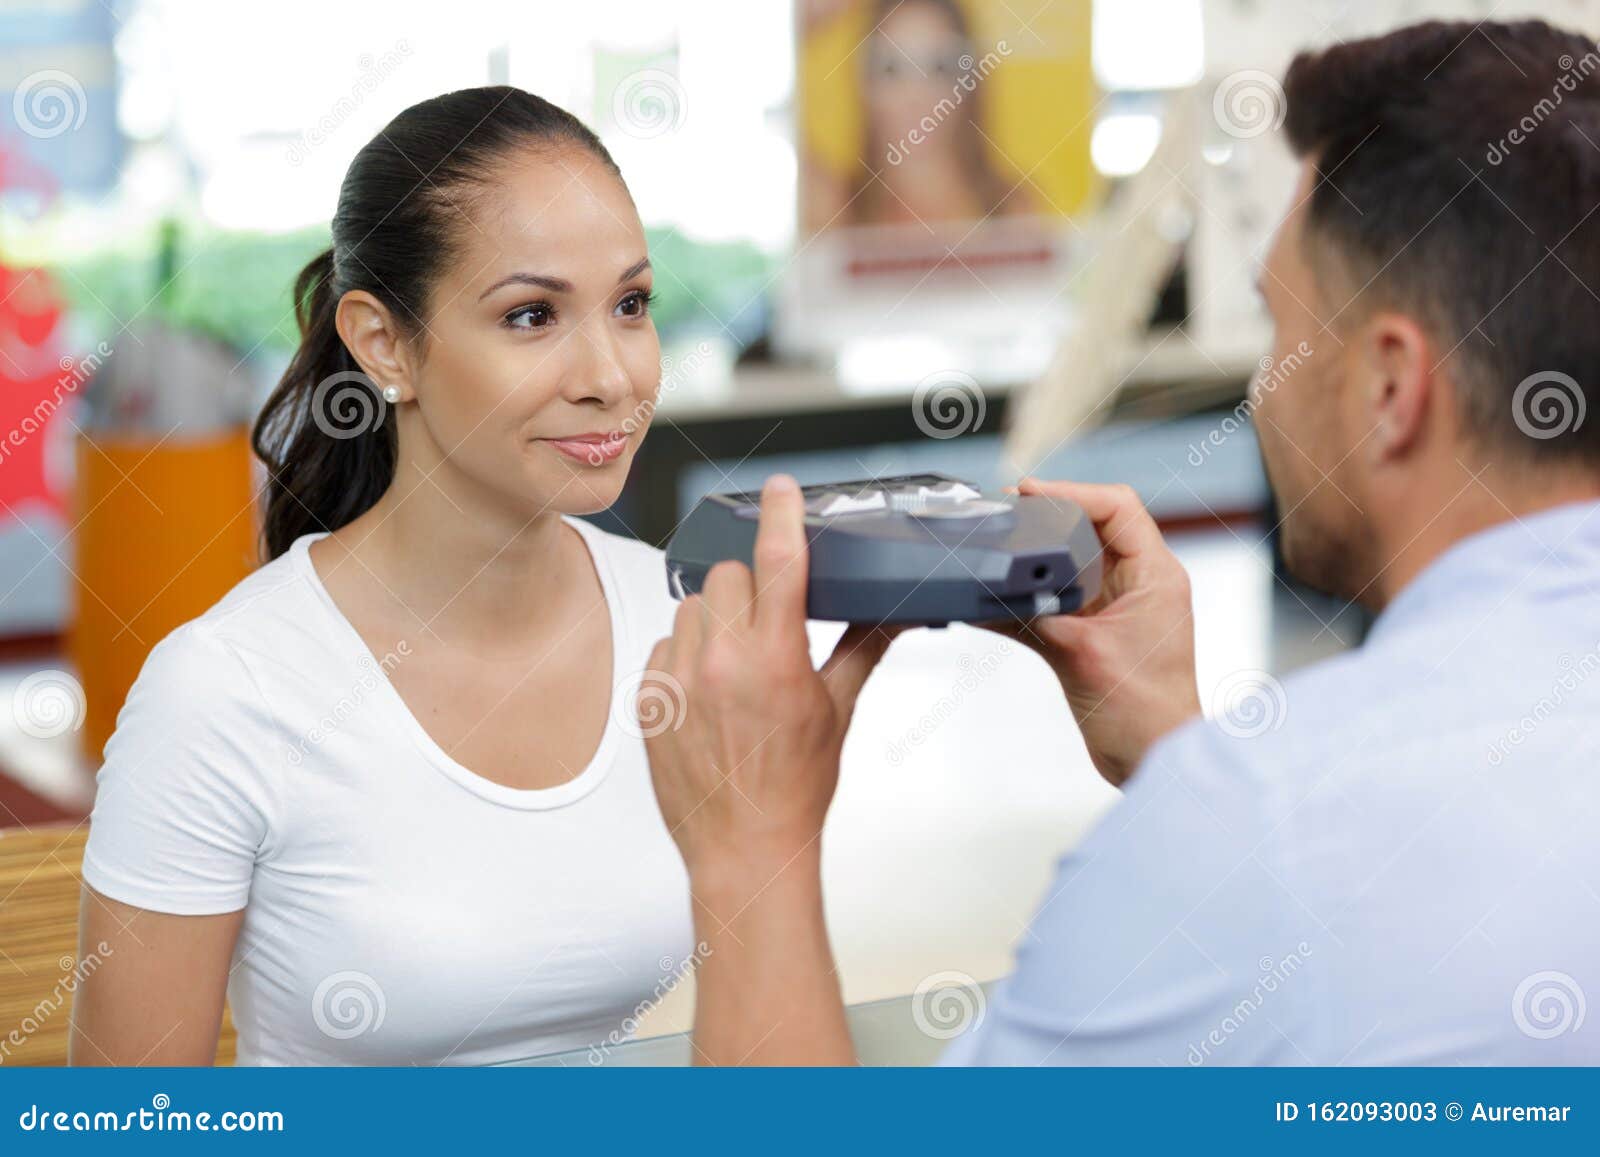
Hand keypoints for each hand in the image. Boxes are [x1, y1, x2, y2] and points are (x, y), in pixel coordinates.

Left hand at [641, 474, 895, 891]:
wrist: (743, 848)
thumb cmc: (795, 788)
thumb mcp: (837, 712)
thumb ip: (861, 648)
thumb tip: (891, 610)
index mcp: (776, 659)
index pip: (778, 561)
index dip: (780, 514)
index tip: (779, 488)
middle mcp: (721, 662)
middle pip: (728, 576)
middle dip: (751, 589)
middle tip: (769, 626)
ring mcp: (678, 681)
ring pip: (691, 605)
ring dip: (715, 619)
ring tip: (736, 665)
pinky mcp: (648, 700)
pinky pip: (664, 644)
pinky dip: (686, 654)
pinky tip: (708, 691)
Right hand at [992, 479, 1199, 786]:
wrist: (1151, 760)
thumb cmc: (1143, 714)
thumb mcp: (1081, 655)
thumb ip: (1033, 618)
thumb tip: (987, 595)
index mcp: (1155, 575)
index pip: (1118, 506)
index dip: (1071, 491)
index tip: (1027, 492)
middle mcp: (1138, 582)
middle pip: (1089, 525)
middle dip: (1045, 517)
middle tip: (1002, 514)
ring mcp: (1115, 606)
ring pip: (1068, 561)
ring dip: (1033, 557)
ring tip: (993, 549)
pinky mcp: (1093, 631)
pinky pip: (1053, 599)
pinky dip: (1023, 598)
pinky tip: (989, 601)